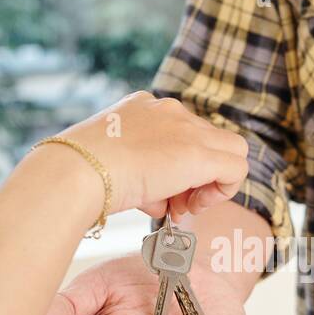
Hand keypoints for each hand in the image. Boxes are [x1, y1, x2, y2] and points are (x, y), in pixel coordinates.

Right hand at [56, 91, 247, 218]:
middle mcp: (168, 110)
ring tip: (183, 207)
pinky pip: (237, 168)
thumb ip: (144, 178)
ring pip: (229, 149)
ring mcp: (186, 128)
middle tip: (177, 205)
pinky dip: (224, 190)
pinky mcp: (199, 152)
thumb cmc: (83, 176)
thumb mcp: (114, 168)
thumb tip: (162, 200)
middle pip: (207, 141)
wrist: (76, 172)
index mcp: (143, 107)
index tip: (162, 193)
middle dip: (196, 176)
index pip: (180, 134)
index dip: (177, 168)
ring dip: (212, 183)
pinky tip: (195, 205)